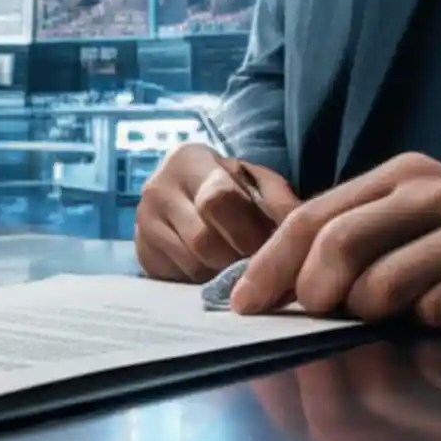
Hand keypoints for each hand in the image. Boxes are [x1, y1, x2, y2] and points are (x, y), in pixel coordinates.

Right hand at [135, 143, 297, 282]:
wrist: (182, 189)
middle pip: (203, 240)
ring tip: (235, 263)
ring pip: (191, 264)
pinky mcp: (141, 251)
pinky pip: (177, 278)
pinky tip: (212, 267)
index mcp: (189, 161)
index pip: (217, 200)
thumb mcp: (254, 180)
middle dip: (235, 258)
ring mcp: (144, 222)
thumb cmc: (226, 184)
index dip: (246, 230)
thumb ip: (278, 201)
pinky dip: (201, 279)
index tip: (264, 245)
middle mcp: (158, 188)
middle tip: (253, 261)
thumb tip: (299, 233)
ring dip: (220, 272)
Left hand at [231, 152, 440, 326]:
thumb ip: (347, 237)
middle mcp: (434, 194)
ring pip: (384, 285)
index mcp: (397, 176)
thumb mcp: (406, 218)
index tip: (244, 303)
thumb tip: (269, 281)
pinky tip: (433, 327)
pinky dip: (422, 329)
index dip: (269, 265)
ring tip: (383, 320)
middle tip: (313, 318)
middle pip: (339, 244)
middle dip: (312, 292)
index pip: (311, 217)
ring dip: (368, 317)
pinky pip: (438, 312)